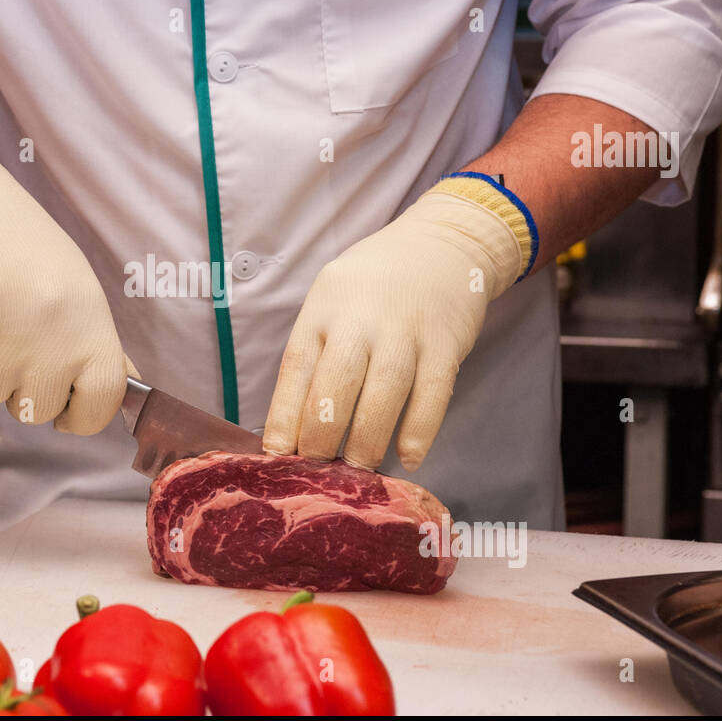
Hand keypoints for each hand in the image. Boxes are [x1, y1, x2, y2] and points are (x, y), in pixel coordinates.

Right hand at [0, 135, 132, 433]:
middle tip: (15, 338)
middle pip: (35, 409)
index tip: (68, 408)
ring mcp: (5, 338)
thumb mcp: (78, 290)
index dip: (82, 415)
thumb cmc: (24, 247)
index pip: (101, 404)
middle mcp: (54, 338)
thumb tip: (122, 389)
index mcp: (92, 326)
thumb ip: (96, 343)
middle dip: (21, 387)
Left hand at [262, 181, 527, 469]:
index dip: (283, 417)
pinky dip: (420, 430)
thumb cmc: (374, 286)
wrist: (443, 246)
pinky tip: (409, 457)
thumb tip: (293, 426)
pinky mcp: (445, 343)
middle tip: (318, 475)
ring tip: (359, 473)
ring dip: (368, 441)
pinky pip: (432, 394)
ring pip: (383, 393)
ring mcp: (405, 330)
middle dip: (322, 436)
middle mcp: (360, 319)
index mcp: (323, 310)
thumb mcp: (332, 302)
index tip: (276, 457)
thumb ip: (316, 353)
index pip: (295, 369)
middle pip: (335, 384)